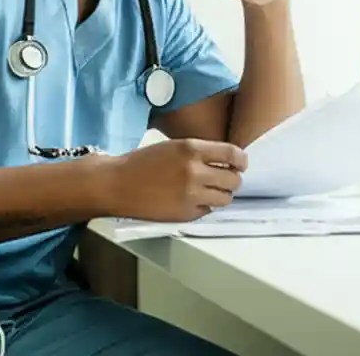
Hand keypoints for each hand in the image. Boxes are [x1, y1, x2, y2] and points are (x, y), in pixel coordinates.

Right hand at [106, 138, 247, 221]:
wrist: (118, 184)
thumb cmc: (143, 162)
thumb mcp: (173, 146)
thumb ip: (199, 152)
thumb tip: (226, 160)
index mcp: (191, 149)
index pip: (233, 154)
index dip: (241, 160)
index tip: (241, 164)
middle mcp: (195, 172)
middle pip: (234, 179)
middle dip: (233, 179)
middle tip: (225, 179)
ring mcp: (191, 195)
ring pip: (225, 198)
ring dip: (222, 195)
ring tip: (211, 192)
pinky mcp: (185, 214)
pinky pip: (208, 211)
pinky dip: (205, 206)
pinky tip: (193, 201)